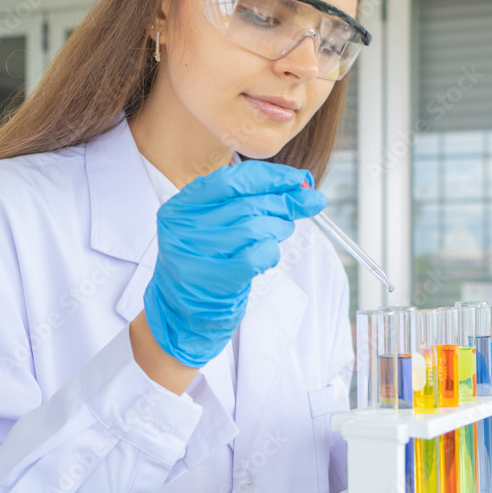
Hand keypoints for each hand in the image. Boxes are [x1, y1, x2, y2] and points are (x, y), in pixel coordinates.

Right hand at [143, 160, 326, 367]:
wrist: (180, 315)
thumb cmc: (206, 264)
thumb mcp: (214, 226)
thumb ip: (247, 203)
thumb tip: (300, 186)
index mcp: (181, 207)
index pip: (232, 179)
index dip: (270, 176)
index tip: (299, 177)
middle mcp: (183, 228)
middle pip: (247, 203)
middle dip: (286, 200)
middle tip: (311, 201)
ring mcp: (196, 255)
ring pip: (254, 227)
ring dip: (280, 227)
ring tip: (284, 230)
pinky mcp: (213, 280)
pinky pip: (256, 255)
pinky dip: (271, 251)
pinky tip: (269, 255)